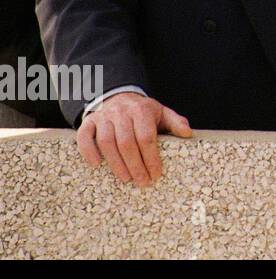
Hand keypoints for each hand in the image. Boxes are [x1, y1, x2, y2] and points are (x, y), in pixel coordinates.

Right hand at [77, 92, 192, 185]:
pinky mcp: (89, 121)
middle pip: (127, 142)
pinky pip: (84, 136)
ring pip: (107, 141)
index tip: (156, 174)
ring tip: (125, 179)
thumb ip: (175, 122)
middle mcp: (121, 112)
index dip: (151, 158)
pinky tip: (96, 165)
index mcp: (142, 111)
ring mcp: (103, 116)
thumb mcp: (162, 112)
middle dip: (135, 165)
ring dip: (115, 163)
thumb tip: (188, 133)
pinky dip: (88, 151)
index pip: (146, 137)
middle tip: (142, 182)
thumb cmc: (143, 111)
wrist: (119, 96)